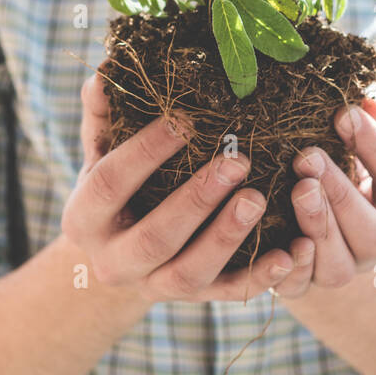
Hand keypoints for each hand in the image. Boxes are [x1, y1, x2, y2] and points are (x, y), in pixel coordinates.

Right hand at [61, 75, 314, 302]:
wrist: (117, 253)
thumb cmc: (115, 187)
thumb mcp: (101, 154)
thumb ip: (102, 118)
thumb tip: (102, 75)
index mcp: (84, 219)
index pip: (110, 183)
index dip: (145, 151)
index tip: (183, 117)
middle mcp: (114, 262)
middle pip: (155, 238)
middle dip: (197, 200)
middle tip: (237, 161)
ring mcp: (154, 287)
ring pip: (190, 273)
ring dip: (227, 236)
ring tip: (259, 198)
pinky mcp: (193, 299)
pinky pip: (228, 294)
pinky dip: (261, 277)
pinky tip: (291, 252)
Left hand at [268, 97, 375, 300]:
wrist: (307, 238)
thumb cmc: (330, 176)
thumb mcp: (347, 151)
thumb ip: (360, 128)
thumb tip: (366, 102)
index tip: (345, 114)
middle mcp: (372, 244)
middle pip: (372, 231)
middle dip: (340, 192)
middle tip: (308, 157)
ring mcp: (341, 271)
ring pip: (339, 264)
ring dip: (319, 225)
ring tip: (298, 190)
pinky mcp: (304, 289)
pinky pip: (302, 288)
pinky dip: (294, 268)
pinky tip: (283, 242)